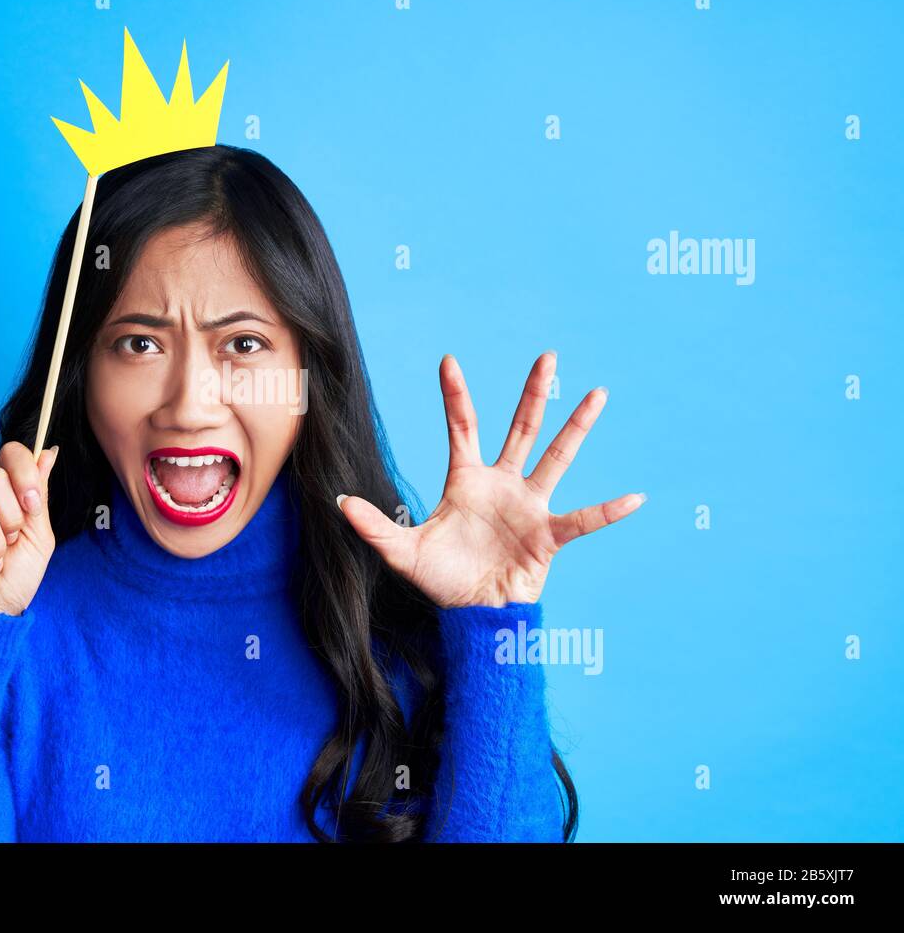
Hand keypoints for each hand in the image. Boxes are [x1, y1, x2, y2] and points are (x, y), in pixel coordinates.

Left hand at [337, 352, 643, 607]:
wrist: (472, 617)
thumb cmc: (442, 581)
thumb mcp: (402, 552)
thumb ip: (374, 525)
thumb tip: (338, 500)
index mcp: (467, 481)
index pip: (462, 427)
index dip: (455, 395)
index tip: (448, 360)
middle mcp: (503, 485)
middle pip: (521, 428)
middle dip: (533, 392)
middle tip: (547, 355)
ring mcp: (529, 507)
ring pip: (557, 456)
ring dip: (577, 427)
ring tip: (598, 394)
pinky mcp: (548, 536)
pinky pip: (582, 520)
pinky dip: (608, 511)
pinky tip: (636, 498)